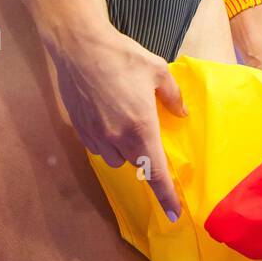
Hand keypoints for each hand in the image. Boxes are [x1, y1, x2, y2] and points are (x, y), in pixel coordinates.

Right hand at [42, 20, 187, 220]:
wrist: (80, 46)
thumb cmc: (122, 56)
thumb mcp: (157, 70)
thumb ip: (172, 96)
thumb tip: (181, 113)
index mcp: (141, 127)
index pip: (155, 173)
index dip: (166, 196)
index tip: (174, 214)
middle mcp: (117, 138)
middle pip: (135, 164)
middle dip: (143, 154)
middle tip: (146, 131)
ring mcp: (95, 135)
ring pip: (114, 158)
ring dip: (123, 149)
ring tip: (125, 121)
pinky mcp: (79, 129)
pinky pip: (97, 147)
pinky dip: (105, 140)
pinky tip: (106, 117)